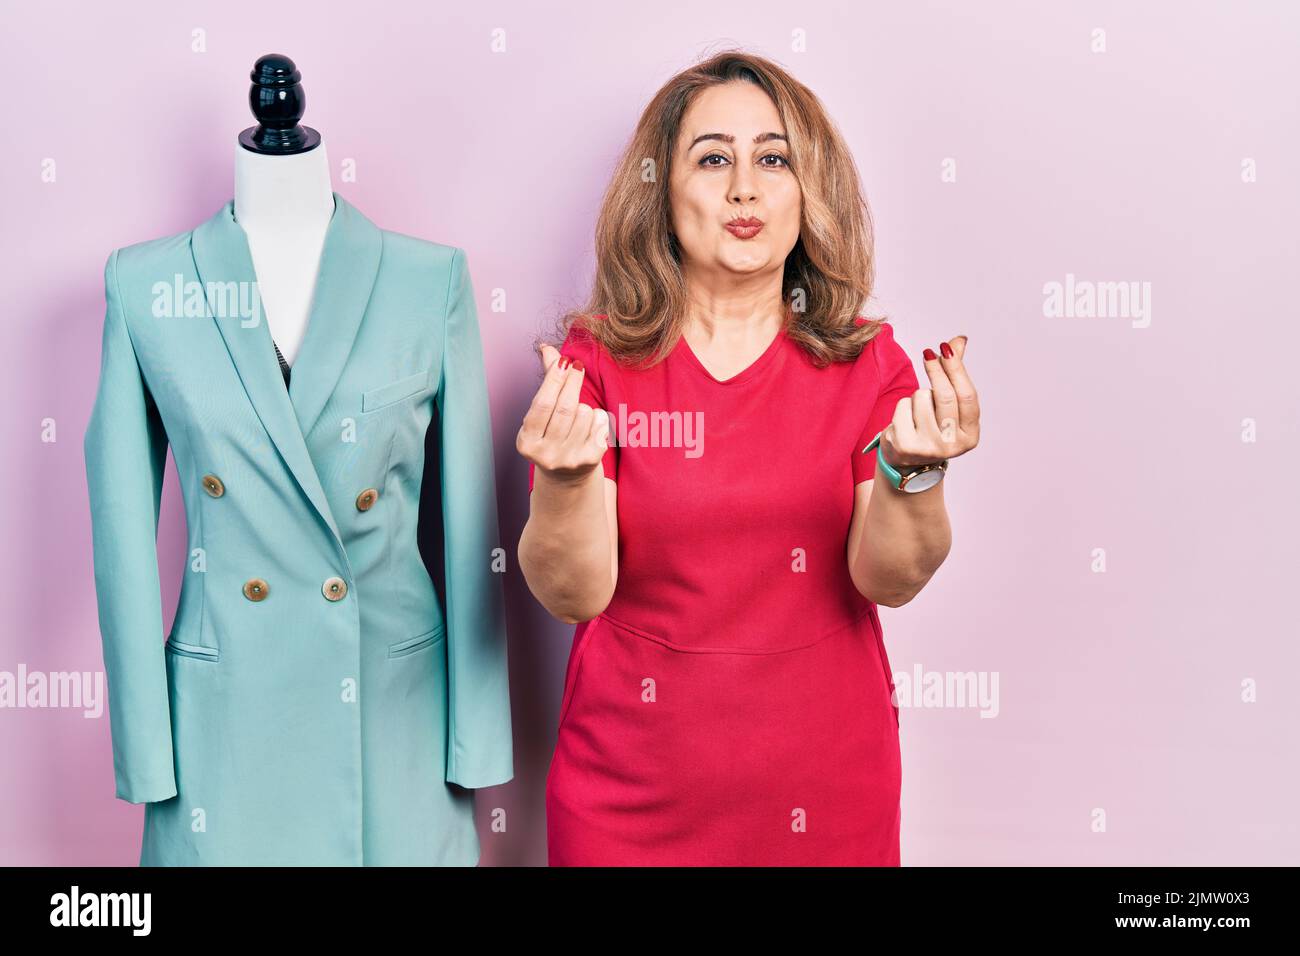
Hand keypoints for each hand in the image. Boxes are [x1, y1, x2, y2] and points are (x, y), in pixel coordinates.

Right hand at [516, 343, 611, 485]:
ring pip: (585, 413)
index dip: (554, 379)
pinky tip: (589, 427)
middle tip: (577, 366)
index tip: (564, 361)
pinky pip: (600, 423)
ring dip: (584, 405)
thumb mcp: (542, 414)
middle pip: (566, 407)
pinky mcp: (591, 460)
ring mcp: (569, 460)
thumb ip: (547, 381)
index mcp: (527, 442)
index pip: (542, 403)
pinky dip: (597, 418)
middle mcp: (546, 455)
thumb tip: (547, 348)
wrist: (567, 476)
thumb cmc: (551, 435)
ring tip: (577, 414)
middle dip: (573, 381)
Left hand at [880, 335, 979, 468]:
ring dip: (917, 395)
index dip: (956, 369)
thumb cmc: (930, 428)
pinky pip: (903, 408)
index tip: (945, 348)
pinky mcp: (906, 446)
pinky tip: (904, 420)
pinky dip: (903, 406)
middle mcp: (953, 445)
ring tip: (917, 410)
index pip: (966, 395)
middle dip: (936, 369)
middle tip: (928, 353)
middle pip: (945, 395)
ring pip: (922, 398)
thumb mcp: (947, 406)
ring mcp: (929, 448)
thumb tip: (959, 341)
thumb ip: (954, 373)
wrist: (906, 463)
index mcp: (970, 436)